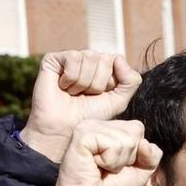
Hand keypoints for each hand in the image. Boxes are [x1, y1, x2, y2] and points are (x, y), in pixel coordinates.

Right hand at [22, 50, 141, 163]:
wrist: (64, 128)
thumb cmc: (90, 115)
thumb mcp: (119, 101)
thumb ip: (131, 81)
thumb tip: (119, 57)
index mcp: (105, 67)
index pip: (118, 60)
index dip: (112, 82)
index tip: (101, 95)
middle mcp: (89, 59)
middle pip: (105, 59)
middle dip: (97, 84)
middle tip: (85, 95)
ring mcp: (72, 58)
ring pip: (90, 57)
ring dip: (84, 82)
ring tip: (74, 93)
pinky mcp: (54, 59)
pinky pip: (74, 57)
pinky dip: (71, 77)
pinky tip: (63, 86)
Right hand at [42, 120, 162, 185]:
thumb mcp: (141, 171)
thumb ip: (152, 155)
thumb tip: (145, 143)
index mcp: (110, 127)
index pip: (138, 128)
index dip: (137, 153)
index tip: (118, 165)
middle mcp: (99, 123)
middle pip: (136, 130)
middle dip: (129, 156)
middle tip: (108, 166)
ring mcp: (89, 126)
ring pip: (127, 139)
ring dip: (118, 162)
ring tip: (100, 167)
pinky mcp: (83, 134)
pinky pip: (113, 145)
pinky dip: (109, 161)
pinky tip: (94, 164)